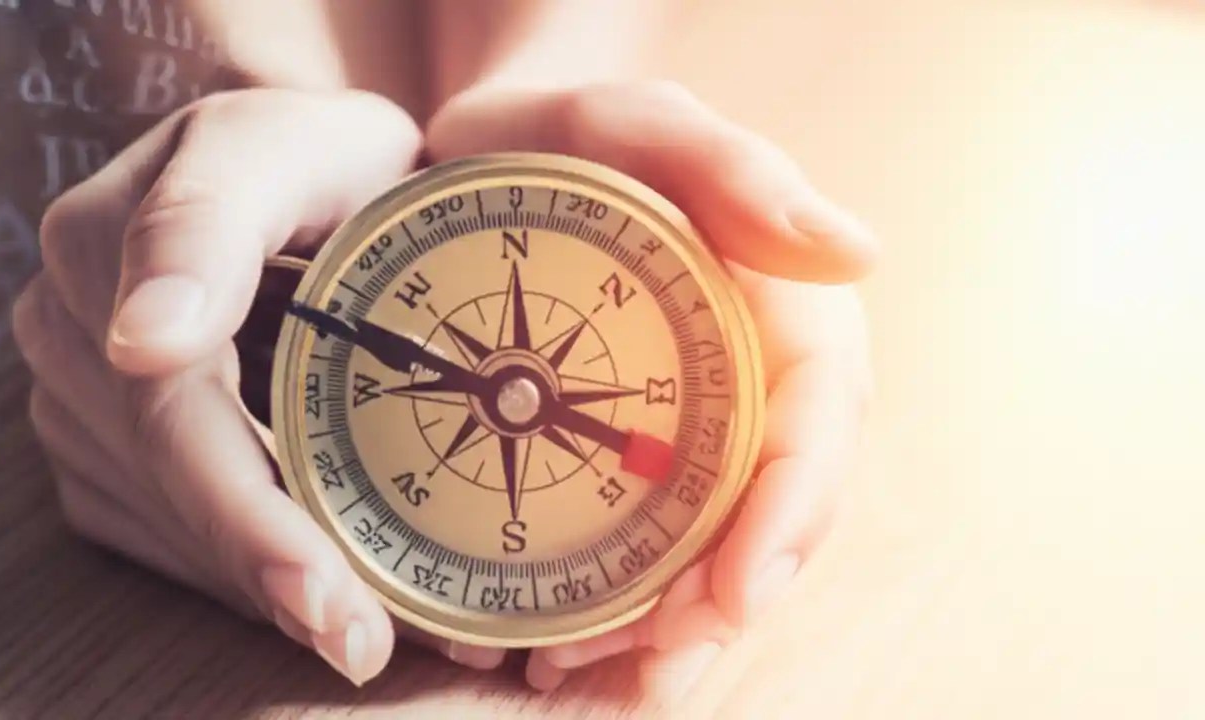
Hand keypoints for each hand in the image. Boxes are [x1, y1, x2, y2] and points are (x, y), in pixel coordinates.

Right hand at [12, 88, 507, 686]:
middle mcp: (70, 330)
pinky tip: (302, 589)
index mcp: (104, 248)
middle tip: (362, 645)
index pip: (176, 409)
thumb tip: (144, 343)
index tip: (318, 592)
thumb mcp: (286, 148)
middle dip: (271, 574)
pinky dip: (236, 571)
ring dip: (261, 588)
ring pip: (164, 522)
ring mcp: (74, 394)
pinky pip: (153, 534)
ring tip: (361, 631)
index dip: (247, 514)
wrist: (301, 173)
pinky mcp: (93, 441)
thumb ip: (209, 220)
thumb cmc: (317, 156)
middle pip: (173, 482)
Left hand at [425, 81, 875, 693]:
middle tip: (642, 661)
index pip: (818, 425)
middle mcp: (752, 383)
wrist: (487, 163)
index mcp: (780, 311)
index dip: (790, 517)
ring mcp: (694, 428)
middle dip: (717, 604)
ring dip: (661, 637)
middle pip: (769, 515)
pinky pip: (641, 549)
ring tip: (579, 675)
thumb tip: (856, 253)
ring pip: (708, 553)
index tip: (736, 595)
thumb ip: (731, 171)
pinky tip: (551, 653)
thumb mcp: (632, 125)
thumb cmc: (565, 135)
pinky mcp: (632, 457)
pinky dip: (609, 616)